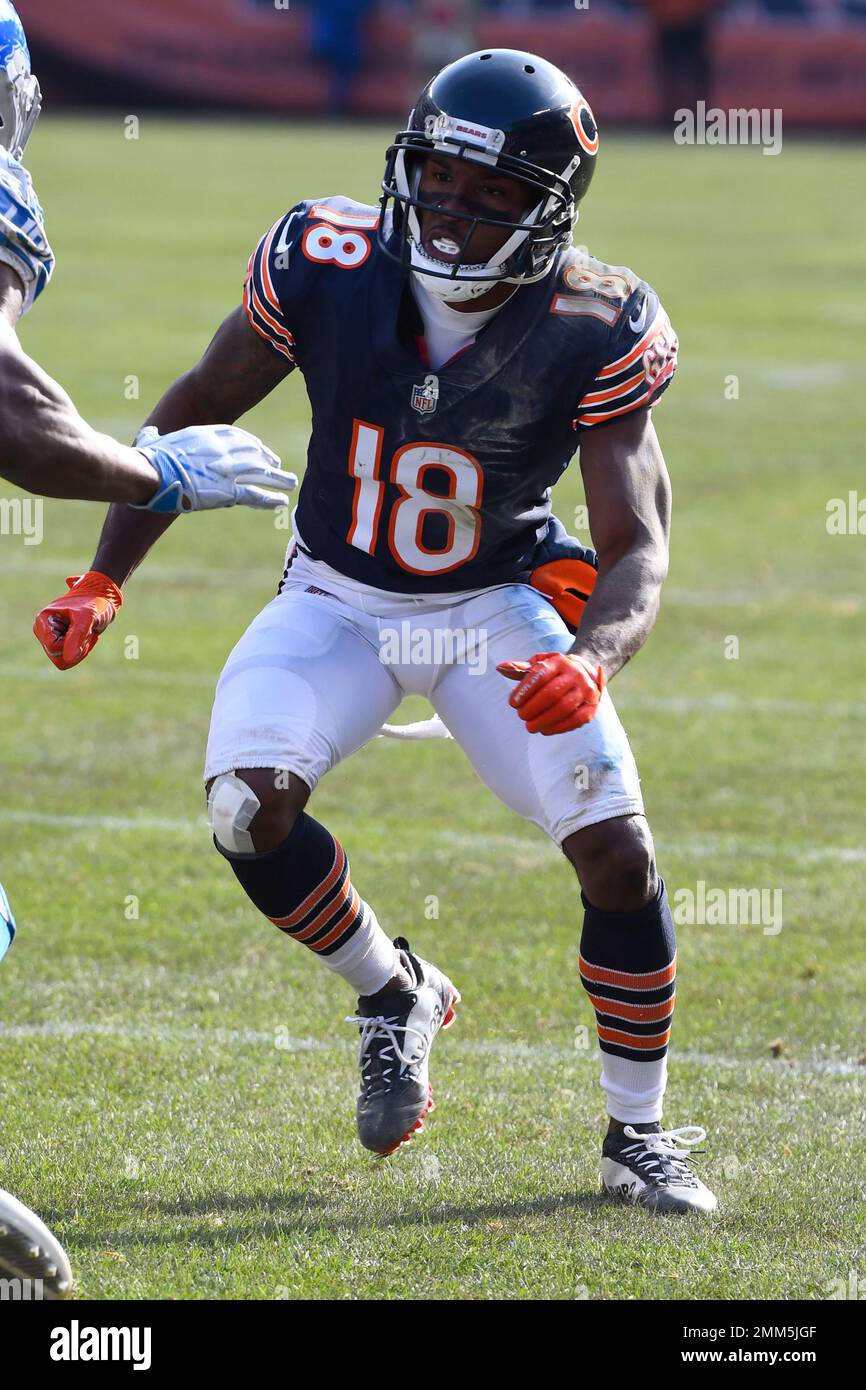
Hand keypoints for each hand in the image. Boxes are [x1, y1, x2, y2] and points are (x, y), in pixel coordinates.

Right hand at [33, 571, 122, 669]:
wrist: (103, 599)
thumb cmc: (94, 603)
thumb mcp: (87, 617)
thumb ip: (76, 637)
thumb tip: (67, 659)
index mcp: (43, 620)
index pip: (53, 647)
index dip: (71, 644)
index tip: (84, 628)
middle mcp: (43, 630)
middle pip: (58, 657)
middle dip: (78, 648)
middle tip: (88, 631)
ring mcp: (50, 638)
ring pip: (64, 661)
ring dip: (81, 650)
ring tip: (88, 633)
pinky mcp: (60, 644)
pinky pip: (70, 659)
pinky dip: (82, 651)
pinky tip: (87, 636)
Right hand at [134, 424, 296, 513]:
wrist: (153, 473)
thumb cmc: (147, 459)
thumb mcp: (152, 441)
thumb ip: (153, 437)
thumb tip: (148, 435)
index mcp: (205, 436)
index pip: (236, 436)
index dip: (250, 443)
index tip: (258, 449)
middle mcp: (222, 450)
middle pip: (252, 452)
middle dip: (267, 459)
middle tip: (277, 465)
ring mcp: (228, 470)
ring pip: (261, 473)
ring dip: (278, 479)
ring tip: (291, 482)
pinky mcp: (228, 491)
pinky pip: (255, 495)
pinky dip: (270, 499)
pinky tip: (281, 501)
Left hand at [497, 651, 604, 734]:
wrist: (586, 673)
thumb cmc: (556, 671)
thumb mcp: (539, 664)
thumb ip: (520, 668)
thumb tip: (501, 668)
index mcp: (560, 661)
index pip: (540, 675)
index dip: (524, 690)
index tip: (512, 703)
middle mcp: (576, 674)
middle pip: (552, 693)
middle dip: (533, 707)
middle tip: (521, 716)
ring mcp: (586, 691)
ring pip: (563, 708)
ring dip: (544, 720)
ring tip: (530, 726)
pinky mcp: (591, 707)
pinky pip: (575, 720)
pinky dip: (558, 728)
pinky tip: (544, 730)